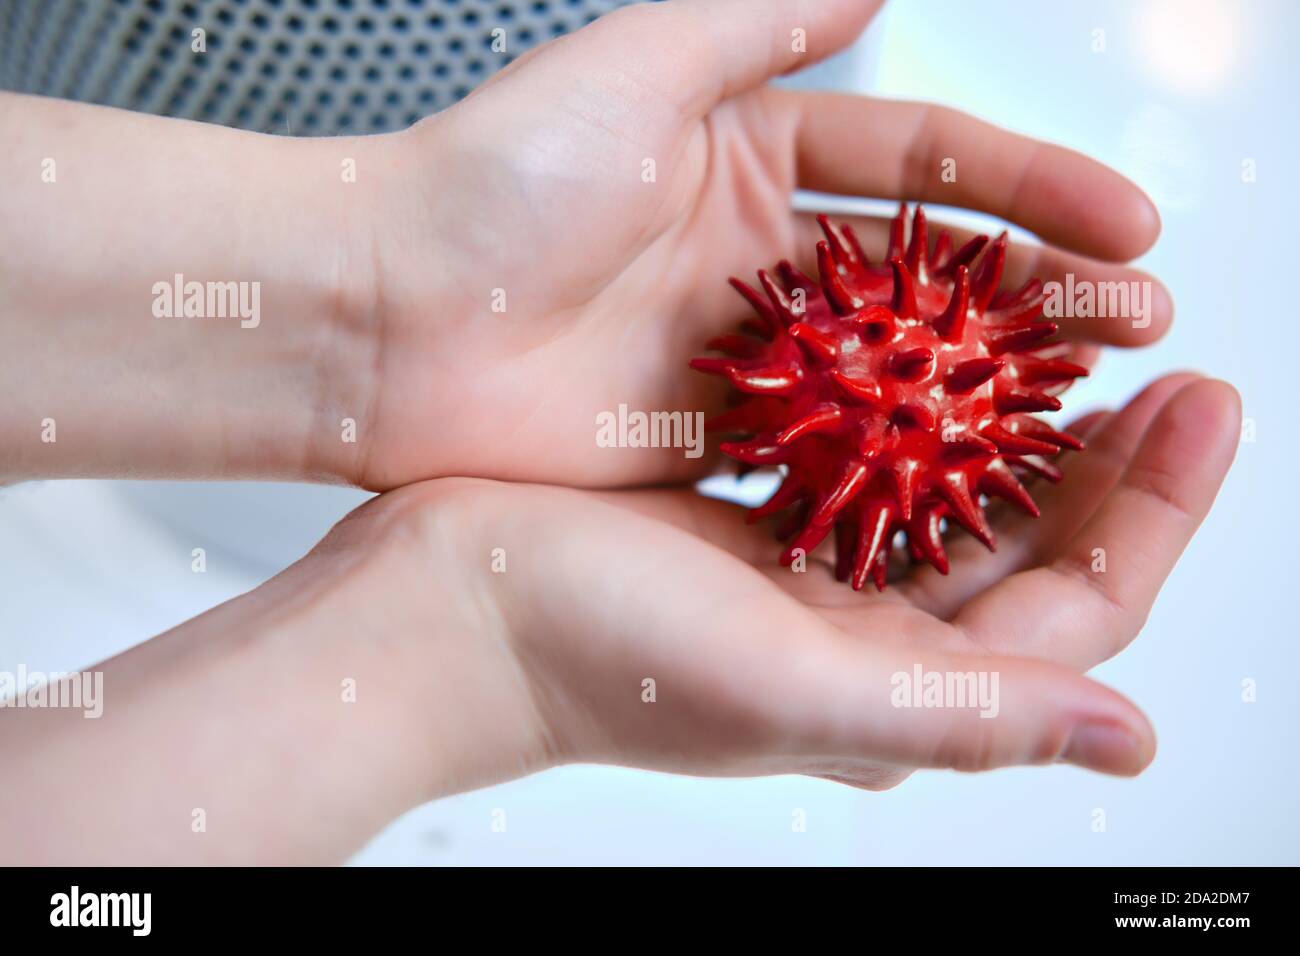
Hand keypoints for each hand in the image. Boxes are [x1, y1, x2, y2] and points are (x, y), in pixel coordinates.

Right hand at [341, 373, 1237, 791]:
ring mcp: (808, 581)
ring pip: (955, 501)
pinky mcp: (751, 525)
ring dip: (1021, 427)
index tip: (1201, 411)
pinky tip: (939, 353)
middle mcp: (865, 646)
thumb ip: (957, 714)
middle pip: (1027, 553)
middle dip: (1107, 466)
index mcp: (893, 694)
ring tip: (1073, 350)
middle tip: (1165, 370)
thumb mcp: (788, 689)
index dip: (1151, 517)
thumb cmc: (594, 660)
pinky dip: (918, 409)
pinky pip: (870, 464)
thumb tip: (1121, 738)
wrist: (444, 614)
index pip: (1071, 612)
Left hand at [351, 0, 1169, 488]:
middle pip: (929, 275)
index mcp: (757, 158)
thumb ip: (760, 20)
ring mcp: (743, 356)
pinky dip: (893, 464)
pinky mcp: (706, 440)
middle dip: (1039, 294)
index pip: (927, 164)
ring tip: (1085, 408)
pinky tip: (968, 483)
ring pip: (891, 370)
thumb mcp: (639, 67)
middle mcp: (762, 258)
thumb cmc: (496, 183)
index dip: (1034, 188)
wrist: (387, 321)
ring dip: (985, 387)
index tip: (1128, 224)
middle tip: (1138, 325)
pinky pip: (820, 452)